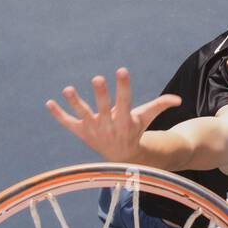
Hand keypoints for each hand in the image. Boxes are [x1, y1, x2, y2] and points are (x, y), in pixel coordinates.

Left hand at [45, 68, 179, 162]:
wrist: (121, 157)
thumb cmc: (134, 130)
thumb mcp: (146, 117)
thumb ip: (160, 105)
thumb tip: (178, 99)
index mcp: (124, 119)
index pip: (124, 100)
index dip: (123, 86)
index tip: (121, 70)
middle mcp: (108, 124)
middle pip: (103, 108)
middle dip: (100, 95)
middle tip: (97, 78)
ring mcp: (93, 129)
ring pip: (83, 114)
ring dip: (75, 103)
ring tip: (67, 89)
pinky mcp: (81, 132)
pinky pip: (68, 123)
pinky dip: (58, 115)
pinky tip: (49, 103)